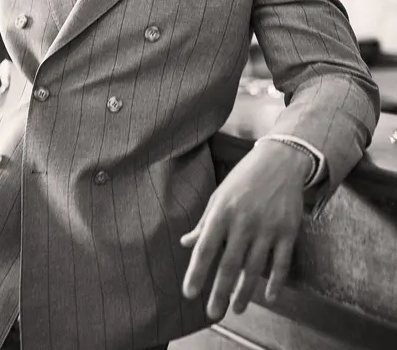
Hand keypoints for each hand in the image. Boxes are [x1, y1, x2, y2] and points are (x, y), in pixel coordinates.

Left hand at [180, 140, 310, 319]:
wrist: (280, 160)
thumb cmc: (244, 178)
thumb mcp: (220, 195)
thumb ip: (205, 222)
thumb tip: (186, 243)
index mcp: (222, 211)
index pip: (205, 248)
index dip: (196, 272)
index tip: (189, 293)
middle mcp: (244, 221)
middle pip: (229, 264)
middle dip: (220, 292)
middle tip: (212, 315)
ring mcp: (268, 227)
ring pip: (254, 268)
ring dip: (245, 292)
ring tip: (236, 308)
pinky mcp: (288, 230)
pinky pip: (281, 262)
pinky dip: (276, 282)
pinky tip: (269, 296)